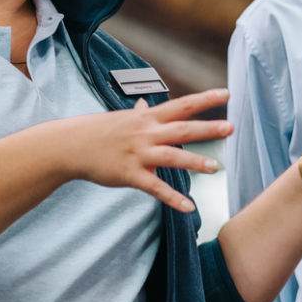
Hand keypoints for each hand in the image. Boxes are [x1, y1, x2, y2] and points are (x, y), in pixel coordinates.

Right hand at [46, 88, 232, 211]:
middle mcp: (146, 133)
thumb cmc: (99, 131)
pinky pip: (155, 187)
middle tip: (230, 128)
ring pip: (171, 156)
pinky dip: (172, 198)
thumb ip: (141, 112)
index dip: (204, 100)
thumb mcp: (124, 118)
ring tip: (215, 167)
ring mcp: (138, 154)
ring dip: (194, 162)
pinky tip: (189, 207)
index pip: (181, 105)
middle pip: (182, 129)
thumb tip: (147, 101)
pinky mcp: (130, 174)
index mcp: (148, 118)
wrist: (70, 145)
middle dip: (206, 129)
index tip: (227, 94)